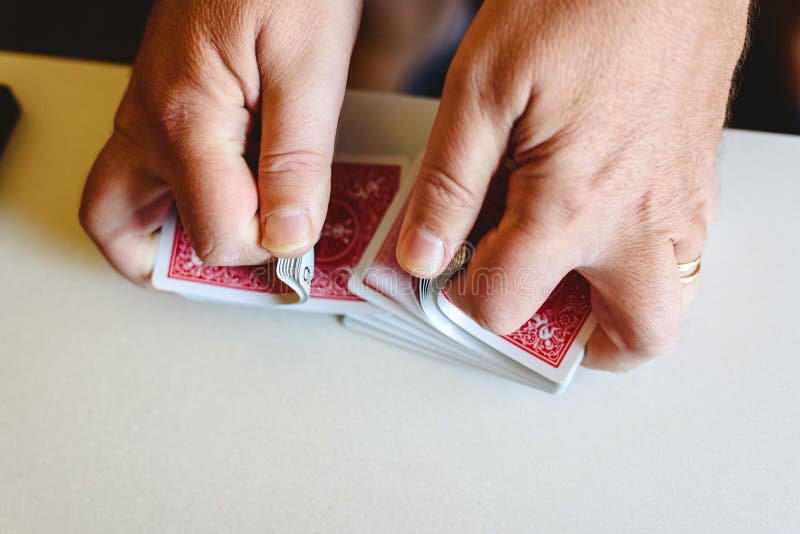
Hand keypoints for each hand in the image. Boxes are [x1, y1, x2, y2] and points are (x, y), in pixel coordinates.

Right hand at [80, 0, 361, 283]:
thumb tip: (289, 237)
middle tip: (241, 274)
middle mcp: (149, 123)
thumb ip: (298, 161)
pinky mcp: (162, 105)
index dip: (264, 252)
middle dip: (184, 267)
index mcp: (185, 120)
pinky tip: (233, 198)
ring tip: (234, 246)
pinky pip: (151, 173)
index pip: (214, 233)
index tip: (304, 244)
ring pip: (126, 205)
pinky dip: (182, 203)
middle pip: (126, 232)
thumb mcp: (310, 67)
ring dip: (171, 239)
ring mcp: (147, 115)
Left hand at [397, 0, 749, 369]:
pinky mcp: (700, 178)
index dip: (463, 298)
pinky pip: (684, 252)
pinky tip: (600, 219)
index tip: (449, 271)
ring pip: (667, 301)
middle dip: (576, 344)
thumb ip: (448, 184)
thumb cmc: (579, 3)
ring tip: (564, 270)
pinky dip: (642, 262)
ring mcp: (682, 203)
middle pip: (630, 338)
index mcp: (572, 206)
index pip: (507, 302)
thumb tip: (421, 254)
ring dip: (615, 307)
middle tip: (533, 312)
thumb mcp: (483, 89)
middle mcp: (640, 221)